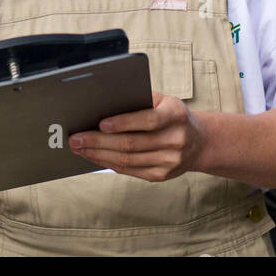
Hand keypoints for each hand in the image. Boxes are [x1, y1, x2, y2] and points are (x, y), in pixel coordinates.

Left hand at [68, 91, 203, 182]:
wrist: (199, 142)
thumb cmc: (172, 116)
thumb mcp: (163, 101)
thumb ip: (140, 100)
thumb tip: (104, 102)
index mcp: (176, 115)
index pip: (148, 120)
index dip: (124, 123)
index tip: (101, 124)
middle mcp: (176, 139)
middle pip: (132, 144)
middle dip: (99, 141)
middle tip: (76, 138)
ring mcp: (170, 161)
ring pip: (127, 160)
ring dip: (99, 155)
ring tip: (79, 148)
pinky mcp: (161, 175)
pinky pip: (129, 170)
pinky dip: (108, 164)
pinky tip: (94, 157)